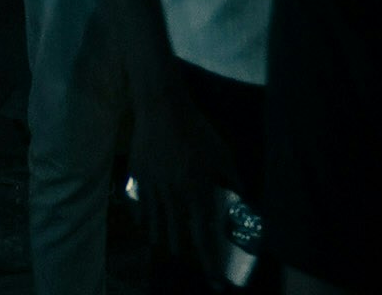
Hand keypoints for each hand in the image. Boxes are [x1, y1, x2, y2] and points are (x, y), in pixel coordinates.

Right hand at [130, 70, 237, 283]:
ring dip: (161, 238)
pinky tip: (144, 224)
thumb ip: (233, 179)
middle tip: (186, 255)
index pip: (203, 237)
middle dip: (182, 249)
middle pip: (176, 236)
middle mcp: (173, 196)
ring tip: (165, 245)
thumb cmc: (196, 128)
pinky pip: (138, 208)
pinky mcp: (136, 178)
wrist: (162, 105)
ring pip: (155, 227)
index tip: (215, 283)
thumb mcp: (221, 152)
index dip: (209, 263)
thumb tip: (245, 199)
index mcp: (196, 192)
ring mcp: (152, 189)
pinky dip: (143, 220)